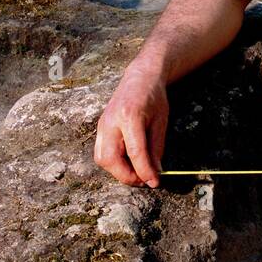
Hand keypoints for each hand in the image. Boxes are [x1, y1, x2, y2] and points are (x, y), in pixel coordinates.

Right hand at [94, 67, 168, 186]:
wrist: (139, 78)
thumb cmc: (154, 98)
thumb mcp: (161, 121)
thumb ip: (157, 147)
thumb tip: (155, 172)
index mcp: (130, 116)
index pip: (135, 152)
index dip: (145, 171)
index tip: (154, 183)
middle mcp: (111, 121)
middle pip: (110, 159)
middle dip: (126, 176)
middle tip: (144, 180)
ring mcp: (102, 125)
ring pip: (102, 159)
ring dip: (118, 171)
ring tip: (137, 172)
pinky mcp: (100, 129)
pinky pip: (101, 153)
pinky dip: (113, 163)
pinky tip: (128, 163)